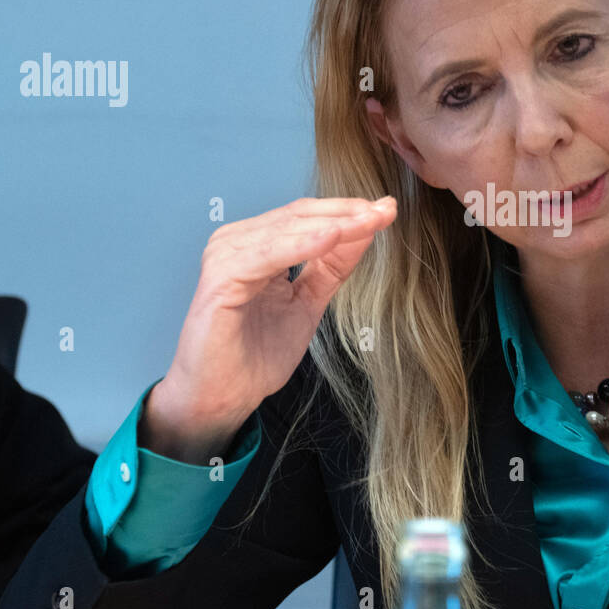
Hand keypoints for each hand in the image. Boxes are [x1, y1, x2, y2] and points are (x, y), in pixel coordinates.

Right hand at [145, 195, 396, 461]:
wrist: (222, 398)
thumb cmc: (256, 355)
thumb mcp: (308, 303)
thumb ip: (332, 267)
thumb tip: (366, 230)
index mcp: (256, 245)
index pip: (307, 218)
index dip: (348, 211)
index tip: (387, 210)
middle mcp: (238, 243)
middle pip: (299, 216)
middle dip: (347, 213)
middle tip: (386, 210)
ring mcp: (226, 257)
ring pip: (288, 230)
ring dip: (333, 224)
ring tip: (368, 220)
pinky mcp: (220, 278)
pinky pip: (267, 255)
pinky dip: (301, 245)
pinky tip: (332, 238)